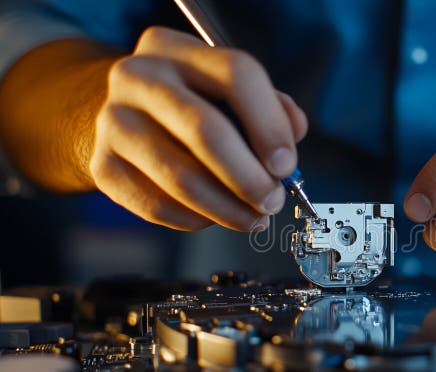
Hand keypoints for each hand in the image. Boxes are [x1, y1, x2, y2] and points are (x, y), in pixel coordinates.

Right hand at [90, 26, 306, 230]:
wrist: (122, 115)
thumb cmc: (191, 103)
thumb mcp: (227, 88)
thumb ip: (269, 106)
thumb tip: (293, 132)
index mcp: (175, 48)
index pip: (235, 74)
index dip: (269, 125)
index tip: (286, 164)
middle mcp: (138, 78)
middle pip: (205, 130)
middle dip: (249, 177)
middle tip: (273, 200)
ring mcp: (113, 122)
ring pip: (181, 178)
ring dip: (228, 208)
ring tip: (253, 218)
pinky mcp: (103, 168)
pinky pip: (158, 206)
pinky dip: (196, 220)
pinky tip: (214, 217)